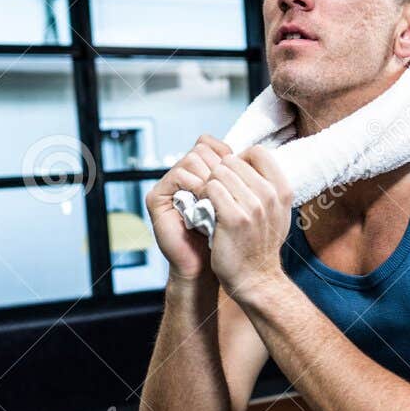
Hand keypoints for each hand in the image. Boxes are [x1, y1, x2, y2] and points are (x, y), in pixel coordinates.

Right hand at [146, 134, 231, 281]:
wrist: (207, 265)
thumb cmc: (223, 238)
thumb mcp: (236, 203)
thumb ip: (237, 178)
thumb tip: (252, 152)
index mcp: (199, 174)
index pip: (210, 144)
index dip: (227, 155)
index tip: (240, 174)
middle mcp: (182, 176)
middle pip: (201, 148)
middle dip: (220, 166)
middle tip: (230, 189)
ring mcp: (168, 186)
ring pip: (192, 159)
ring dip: (210, 177)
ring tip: (218, 198)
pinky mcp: (157, 197)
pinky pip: (178, 175)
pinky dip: (195, 185)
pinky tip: (206, 201)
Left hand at [202, 147, 291, 302]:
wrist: (256, 280)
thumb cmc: (260, 247)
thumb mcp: (277, 214)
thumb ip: (269, 187)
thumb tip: (250, 161)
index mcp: (282, 190)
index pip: (256, 152)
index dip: (239, 160)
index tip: (232, 178)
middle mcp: (270, 195)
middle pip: (233, 160)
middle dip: (219, 173)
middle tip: (215, 193)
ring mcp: (253, 207)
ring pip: (219, 172)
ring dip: (208, 184)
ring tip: (209, 202)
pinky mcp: (233, 219)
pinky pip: (210, 189)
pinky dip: (202, 195)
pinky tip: (203, 210)